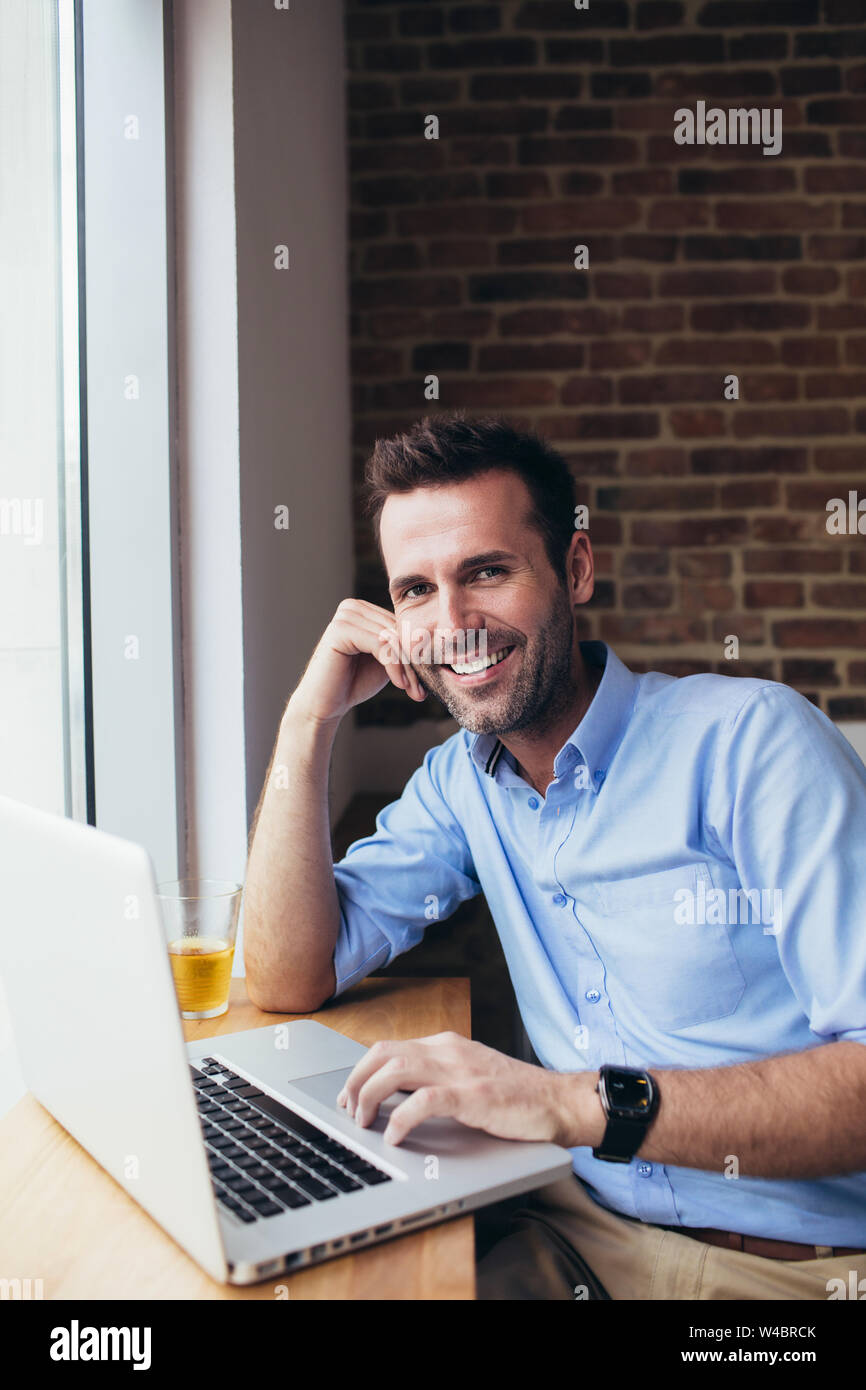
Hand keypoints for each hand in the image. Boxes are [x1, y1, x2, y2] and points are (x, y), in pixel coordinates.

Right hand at [287, 598, 426, 725]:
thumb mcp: (385, 661)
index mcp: (364, 610)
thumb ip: (401, 646)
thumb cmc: (354, 683)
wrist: (324, 705)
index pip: (401, 626)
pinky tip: (399, 684)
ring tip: (412, 690)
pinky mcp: (341, 629)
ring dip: (407, 668)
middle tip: (421, 690)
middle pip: (398, 631)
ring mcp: (345, 616)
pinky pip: (381, 645)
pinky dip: (394, 666)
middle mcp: (354, 607)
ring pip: (392, 639)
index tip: (425, 681)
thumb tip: (433, 641)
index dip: (416, 654)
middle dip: (413, 663)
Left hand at [335, 1031, 577, 1147]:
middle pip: (383, 1053)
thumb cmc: (518, 1096)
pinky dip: (401, 1118)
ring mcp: (461, 1071)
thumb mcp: (471, 1077)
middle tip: (347, 1110)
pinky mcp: (474, 1095)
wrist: (561, 1101)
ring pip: (396, 1070)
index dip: (360, 1071)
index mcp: (446, 1045)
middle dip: (356, 1081)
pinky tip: (395, 1137)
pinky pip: (424, 1101)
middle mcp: (449, 1051)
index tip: (348, 1095)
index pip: (388, 1047)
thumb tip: (397, 1098)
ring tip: (363, 1123)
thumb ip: (439, 1079)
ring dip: (370, 1096)